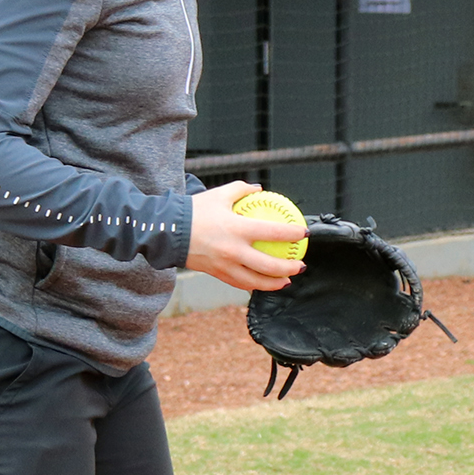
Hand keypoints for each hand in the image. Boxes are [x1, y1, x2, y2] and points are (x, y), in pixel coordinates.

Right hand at [185, 181, 306, 291]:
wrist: (168, 232)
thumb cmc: (194, 210)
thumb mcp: (219, 194)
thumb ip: (241, 189)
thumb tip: (259, 189)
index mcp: (237, 229)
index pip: (273, 232)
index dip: (292, 233)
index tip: (304, 233)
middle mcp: (233, 251)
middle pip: (269, 265)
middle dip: (289, 267)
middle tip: (301, 264)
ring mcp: (225, 266)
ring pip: (256, 281)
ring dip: (274, 283)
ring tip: (287, 281)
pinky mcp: (217, 274)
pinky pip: (240, 283)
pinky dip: (254, 284)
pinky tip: (262, 282)